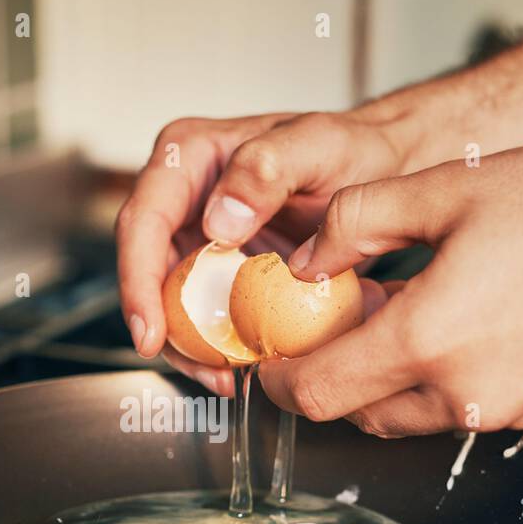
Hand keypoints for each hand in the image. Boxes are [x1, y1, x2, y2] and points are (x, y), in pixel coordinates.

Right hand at [116, 111, 410, 394]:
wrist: (383, 168)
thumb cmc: (352, 148)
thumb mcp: (317, 146)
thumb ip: (265, 170)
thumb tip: (217, 222)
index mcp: (188, 157)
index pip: (144, 221)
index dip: (138, 282)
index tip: (152, 333)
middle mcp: (184, 196)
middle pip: (147, 270)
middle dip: (163, 328)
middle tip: (200, 369)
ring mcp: (199, 235)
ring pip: (171, 300)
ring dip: (191, 347)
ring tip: (225, 377)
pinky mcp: (221, 269)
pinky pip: (205, 312)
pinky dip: (218, 344)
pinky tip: (242, 365)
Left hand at [260, 139, 522, 434]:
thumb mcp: (450, 190)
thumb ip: (358, 222)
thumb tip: (310, 256)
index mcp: (428, 342)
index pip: (316, 393)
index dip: (278, 379)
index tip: (269, 358)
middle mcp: (460, 395)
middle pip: (353, 413)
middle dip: (326, 376)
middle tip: (325, 325)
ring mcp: (500, 410)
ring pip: (401, 417)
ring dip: (376, 381)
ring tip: (387, 316)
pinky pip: (451, 410)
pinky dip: (426, 382)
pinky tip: (442, 324)